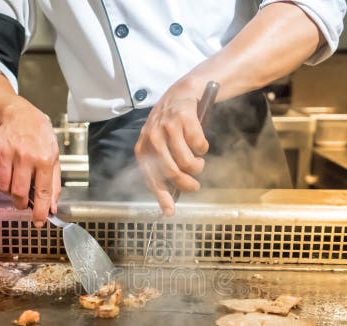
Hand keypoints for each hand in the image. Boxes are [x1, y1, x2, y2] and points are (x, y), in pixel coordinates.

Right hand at [0, 98, 60, 226]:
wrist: (19, 114)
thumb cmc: (40, 137)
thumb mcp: (54, 157)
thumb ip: (53, 184)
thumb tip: (51, 208)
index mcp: (45, 159)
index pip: (42, 192)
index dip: (39, 210)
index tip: (38, 222)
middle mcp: (25, 156)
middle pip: (18, 192)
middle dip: (20, 203)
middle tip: (22, 203)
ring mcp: (7, 152)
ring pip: (3, 186)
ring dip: (8, 190)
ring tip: (14, 182)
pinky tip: (5, 170)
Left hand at [135, 78, 209, 215]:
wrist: (182, 94)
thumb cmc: (171, 127)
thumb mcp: (159, 146)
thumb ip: (161, 170)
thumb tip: (168, 204)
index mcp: (143, 149)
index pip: (151, 178)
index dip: (161, 196)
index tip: (169, 212)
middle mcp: (152, 138)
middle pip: (171, 172)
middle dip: (187, 184)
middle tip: (194, 185)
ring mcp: (167, 127)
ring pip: (186, 161)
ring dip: (197, 167)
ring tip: (198, 162)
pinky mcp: (184, 117)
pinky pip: (199, 145)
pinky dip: (203, 149)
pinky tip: (199, 144)